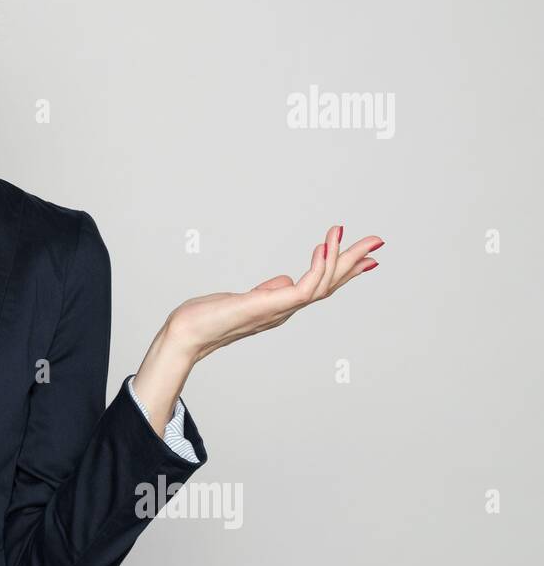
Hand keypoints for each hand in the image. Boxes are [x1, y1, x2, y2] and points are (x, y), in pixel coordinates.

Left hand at [167, 224, 383, 363]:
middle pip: (329, 284)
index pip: (320, 286)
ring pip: (322, 284)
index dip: (343, 271)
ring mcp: (281, 309)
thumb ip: (270, 290)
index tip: (366, 257)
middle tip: (377, 241)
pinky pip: (306, 287)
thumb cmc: (209, 317)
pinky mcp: (271, 306)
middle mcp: (286, 309)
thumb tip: (286, 280)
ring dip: (339, 258)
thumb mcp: (245, 298)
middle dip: (353, 262)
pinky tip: (323, 247)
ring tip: (345, 232)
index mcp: (282, 305)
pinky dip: (318, 267)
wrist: (188, 333)